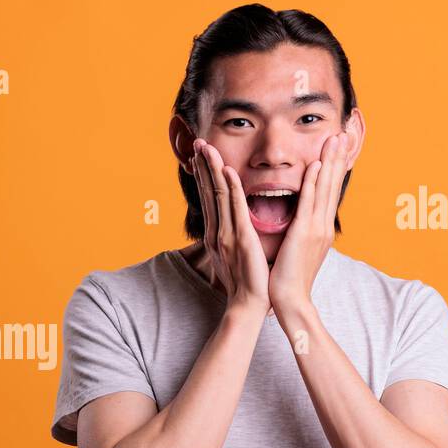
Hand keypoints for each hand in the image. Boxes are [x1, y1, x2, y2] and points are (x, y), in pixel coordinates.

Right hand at [192, 138, 269, 317]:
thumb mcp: (235, 253)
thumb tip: (233, 225)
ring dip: (212, 170)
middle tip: (198, 143)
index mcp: (218, 232)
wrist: (249, 304)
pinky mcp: (241, 239)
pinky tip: (227, 172)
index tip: (201, 155)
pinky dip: (230, 190)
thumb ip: (232, 236)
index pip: (209, 197)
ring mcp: (227, 234)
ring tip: (207, 148)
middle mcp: (217, 230)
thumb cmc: (246, 281)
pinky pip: (234, 210)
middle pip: (208, 191)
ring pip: (217, 195)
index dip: (204, 175)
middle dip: (203, 166)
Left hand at [268, 131, 350, 314]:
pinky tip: (316, 165)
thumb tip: (301, 222)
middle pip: (331, 185)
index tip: (336, 148)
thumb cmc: (289, 278)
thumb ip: (301, 232)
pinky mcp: (303, 234)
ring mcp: (315, 228)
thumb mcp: (299, 250)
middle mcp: (322, 225)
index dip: (333, 169)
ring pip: (323, 188)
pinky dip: (313, 183)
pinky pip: (308, 203)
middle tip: (342, 133)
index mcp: (320, 228)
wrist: (290, 301)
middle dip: (337, 158)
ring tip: (334, 139)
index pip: (328, 192)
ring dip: (329, 162)